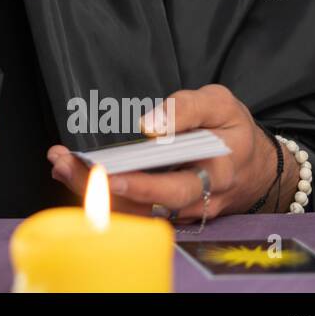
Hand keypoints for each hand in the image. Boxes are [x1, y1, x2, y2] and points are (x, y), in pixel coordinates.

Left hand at [46, 84, 284, 220]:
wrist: (253, 165)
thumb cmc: (233, 130)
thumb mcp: (221, 104)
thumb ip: (187, 108)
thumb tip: (151, 124)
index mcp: (215, 175)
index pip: (175, 188)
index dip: (141, 185)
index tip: (109, 174)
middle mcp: (196, 201)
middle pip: (145, 205)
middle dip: (102, 188)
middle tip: (66, 163)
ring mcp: (178, 211)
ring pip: (133, 211)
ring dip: (92, 191)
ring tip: (61, 163)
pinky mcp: (164, 211)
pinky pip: (130, 209)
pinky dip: (99, 192)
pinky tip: (73, 172)